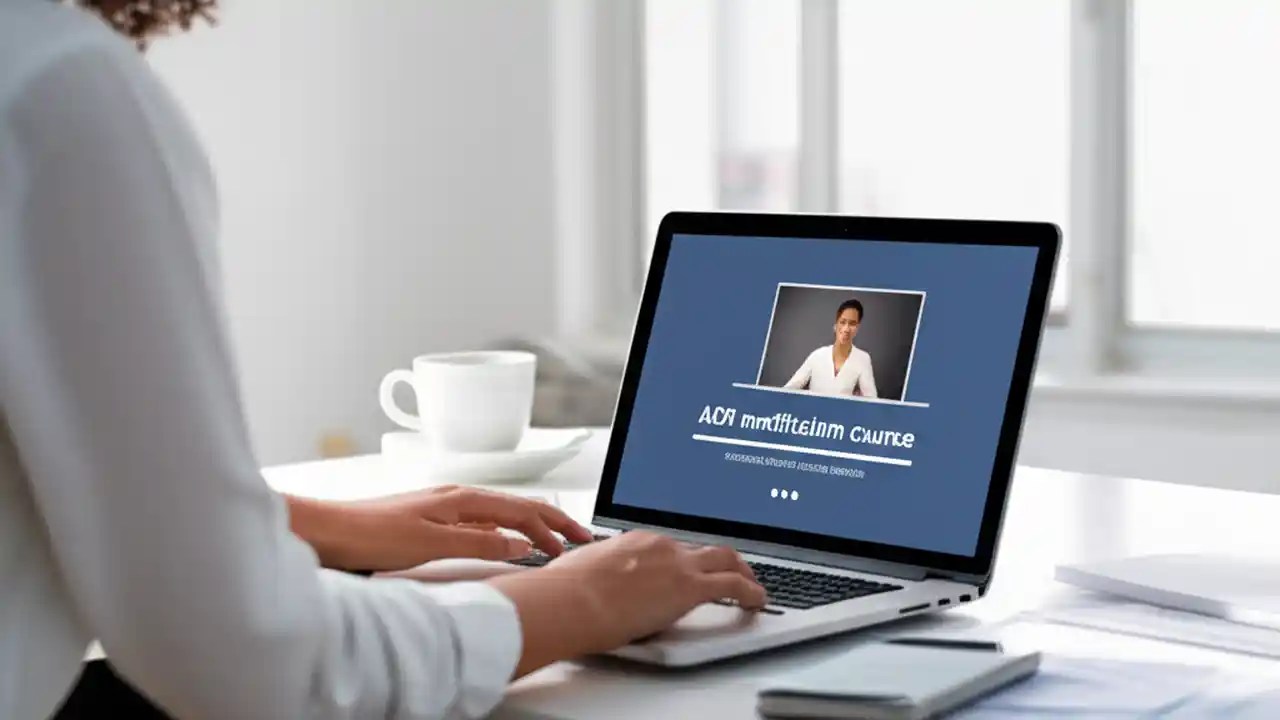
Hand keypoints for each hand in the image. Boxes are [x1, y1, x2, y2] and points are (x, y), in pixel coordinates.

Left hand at [286, 486, 592, 571]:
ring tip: (550, 540)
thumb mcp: (432, 542)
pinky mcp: (432, 520)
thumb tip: (518, 543)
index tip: (577, 540)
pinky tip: (504, 541)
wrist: (329, 531)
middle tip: (578, 537)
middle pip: (517, 507)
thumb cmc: (372, 533)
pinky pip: (482, 523)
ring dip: (529, 527)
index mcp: (463, 498)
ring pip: (501, 514)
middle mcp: (457, 497)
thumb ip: (479, 542)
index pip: (522, 509)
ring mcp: (444, 507)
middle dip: (550, 521)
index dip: (553, 525)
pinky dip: (504, 531)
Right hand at [488, 531, 765, 675]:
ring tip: (752, 586)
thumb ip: (597, 573)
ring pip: (725, 558)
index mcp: (636, 541)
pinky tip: (758, 601)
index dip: (685, 560)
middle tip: (735, 570)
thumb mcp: (582, 571)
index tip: (688, 570)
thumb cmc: (565, 590)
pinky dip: (751, 591)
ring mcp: (677, 563)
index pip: (671, 548)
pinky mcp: (689, 587)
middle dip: (723, 558)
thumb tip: (591, 583)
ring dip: (743, 572)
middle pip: (703, 547)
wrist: (571, 599)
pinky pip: (733, 584)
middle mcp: (660, 545)